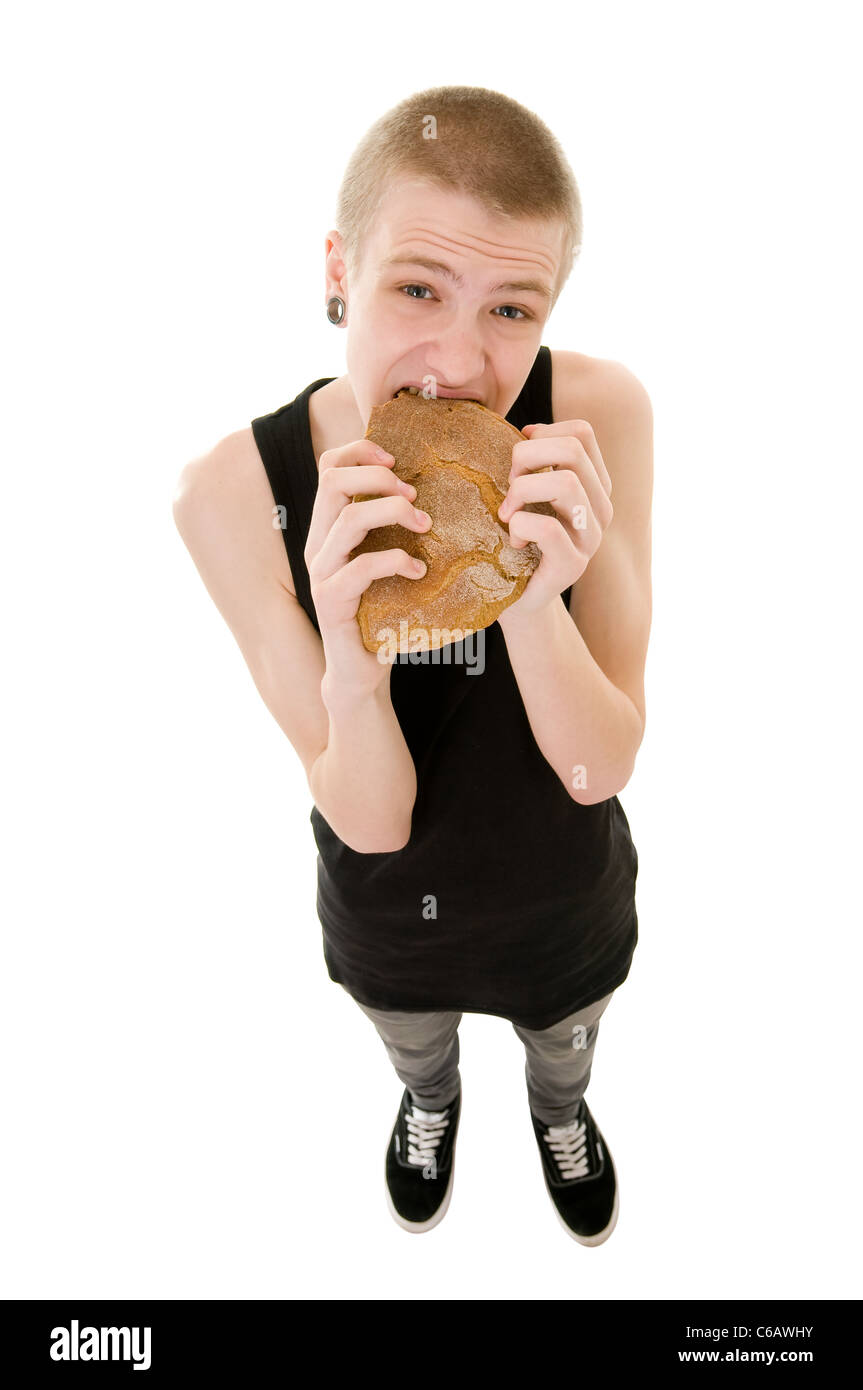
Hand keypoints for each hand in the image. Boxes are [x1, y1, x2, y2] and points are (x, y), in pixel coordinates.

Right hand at [304, 438, 432, 699]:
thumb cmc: (382, 611)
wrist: (360, 670)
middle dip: (380, 478)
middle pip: (332, 481)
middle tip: (414, 496)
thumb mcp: (387, 560)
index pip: (328, 466)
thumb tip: (437, 488)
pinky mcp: (331, 601)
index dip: (361, 451)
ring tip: (424, 527)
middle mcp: (318, 543)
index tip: (397, 462)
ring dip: (393, 513)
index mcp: (328, 526)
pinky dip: (396, 561)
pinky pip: (362, 567)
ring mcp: (321, 572)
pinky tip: (418, 570)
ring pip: (349, 519)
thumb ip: (395, 528)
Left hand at [496, 419, 613, 618]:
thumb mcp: (528, 493)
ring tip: (506, 513)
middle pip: (572, 450)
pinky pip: (547, 528)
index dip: (543, 435)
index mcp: (594, 485)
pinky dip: (518, 526)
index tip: (519, 463)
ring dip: (520, 491)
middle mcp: (601, 508)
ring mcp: (591, 538)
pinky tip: (512, 540)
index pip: (582, 432)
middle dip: (525, 458)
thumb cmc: (518, 538)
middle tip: (507, 486)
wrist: (518, 597)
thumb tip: (529, 431)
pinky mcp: (573, 565)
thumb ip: (535, 462)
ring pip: (565, 482)